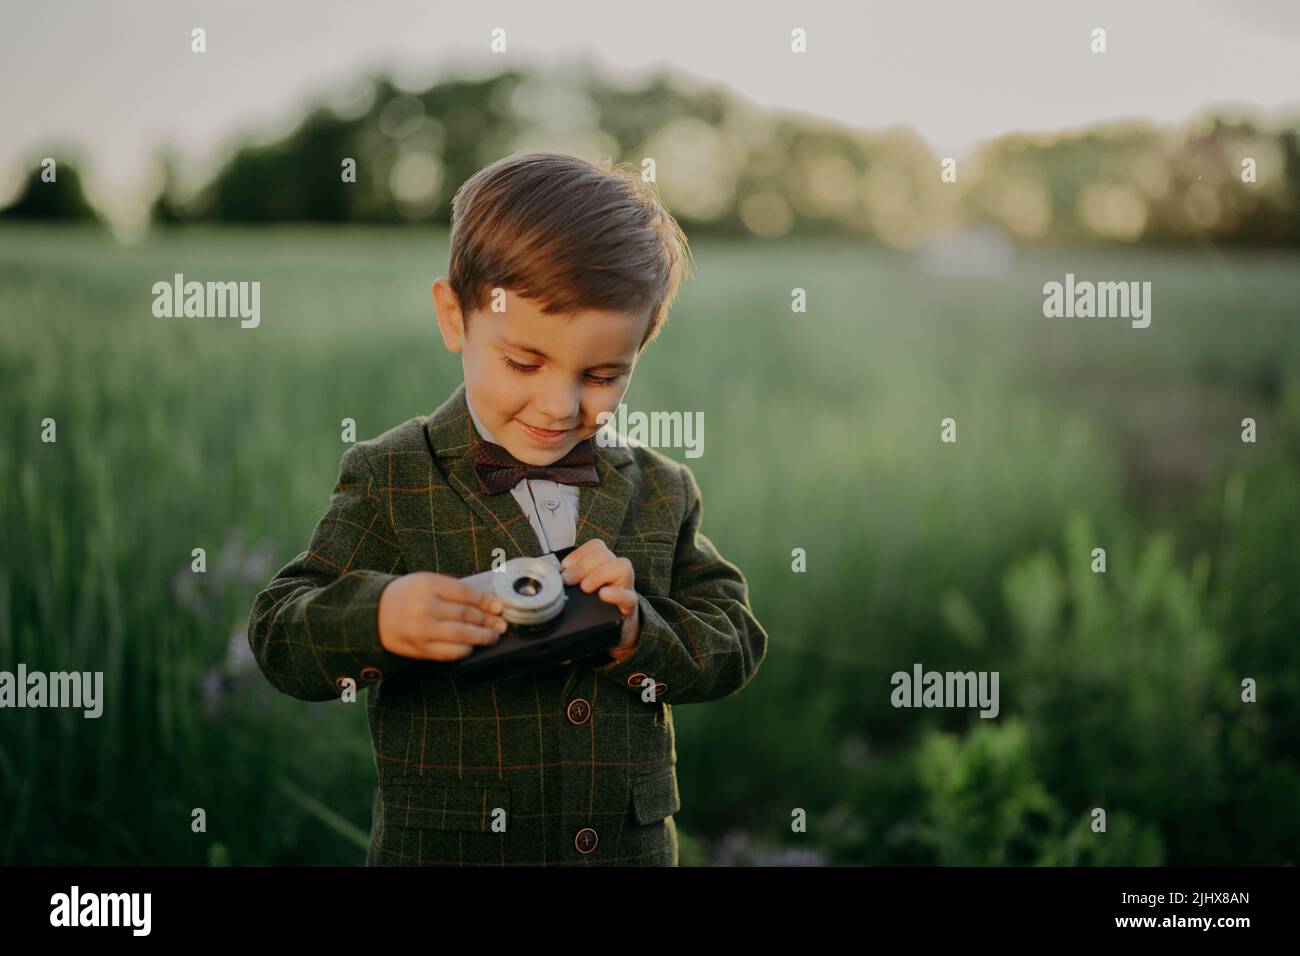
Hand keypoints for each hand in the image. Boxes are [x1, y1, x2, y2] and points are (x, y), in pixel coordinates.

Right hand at [378, 572, 507, 660]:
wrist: (374, 613)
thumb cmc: (407, 595)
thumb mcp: (426, 581)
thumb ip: (453, 589)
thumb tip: (488, 602)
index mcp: (427, 585)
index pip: (465, 593)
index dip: (486, 601)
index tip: (499, 607)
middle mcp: (425, 607)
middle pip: (466, 615)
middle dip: (488, 621)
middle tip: (501, 624)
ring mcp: (422, 630)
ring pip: (461, 635)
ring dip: (482, 637)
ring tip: (493, 636)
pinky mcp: (420, 648)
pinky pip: (449, 652)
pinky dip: (465, 650)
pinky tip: (472, 646)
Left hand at [560, 539, 640, 660]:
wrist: (616, 628)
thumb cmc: (596, 605)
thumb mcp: (583, 589)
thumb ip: (571, 581)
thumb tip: (549, 578)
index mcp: (603, 564)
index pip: (596, 546)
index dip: (579, 553)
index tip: (564, 566)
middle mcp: (616, 572)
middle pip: (605, 554)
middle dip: (583, 565)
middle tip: (568, 580)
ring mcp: (626, 587)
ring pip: (622, 566)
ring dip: (599, 574)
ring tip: (585, 588)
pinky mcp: (629, 606)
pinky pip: (629, 596)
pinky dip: (615, 594)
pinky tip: (603, 595)